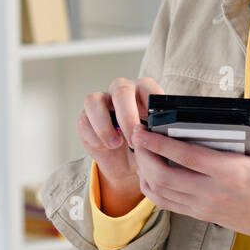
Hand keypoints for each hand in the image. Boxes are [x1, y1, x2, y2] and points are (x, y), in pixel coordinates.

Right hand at [77, 76, 163, 214]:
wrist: (128, 163)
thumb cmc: (147, 146)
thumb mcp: (159, 139)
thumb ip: (162, 132)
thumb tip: (166, 133)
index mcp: (144, 90)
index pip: (147, 86)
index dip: (150, 102)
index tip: (153, 125)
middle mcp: (121, 91)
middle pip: (120, 90)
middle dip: (127, 116)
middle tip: (134, 139)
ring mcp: (101, 102)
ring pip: (93, 101)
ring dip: (105, 126)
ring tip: (115, 144)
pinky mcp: (85, 117)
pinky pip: (84, 121)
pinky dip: (95, 137)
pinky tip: (106, 148)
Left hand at [129, 97, 249, 249]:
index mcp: (233, 174)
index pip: (186, 157)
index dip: (159, 143)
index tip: (143, 128)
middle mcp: (213, 192)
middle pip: (163, 176)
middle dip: (143, 155)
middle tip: (135, 134)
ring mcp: (205, 206)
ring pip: (161, 192)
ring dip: (144, 171)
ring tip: (139, 150)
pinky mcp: (203, 214)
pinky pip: (168, 204)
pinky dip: (152, 188)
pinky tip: (150, 172)